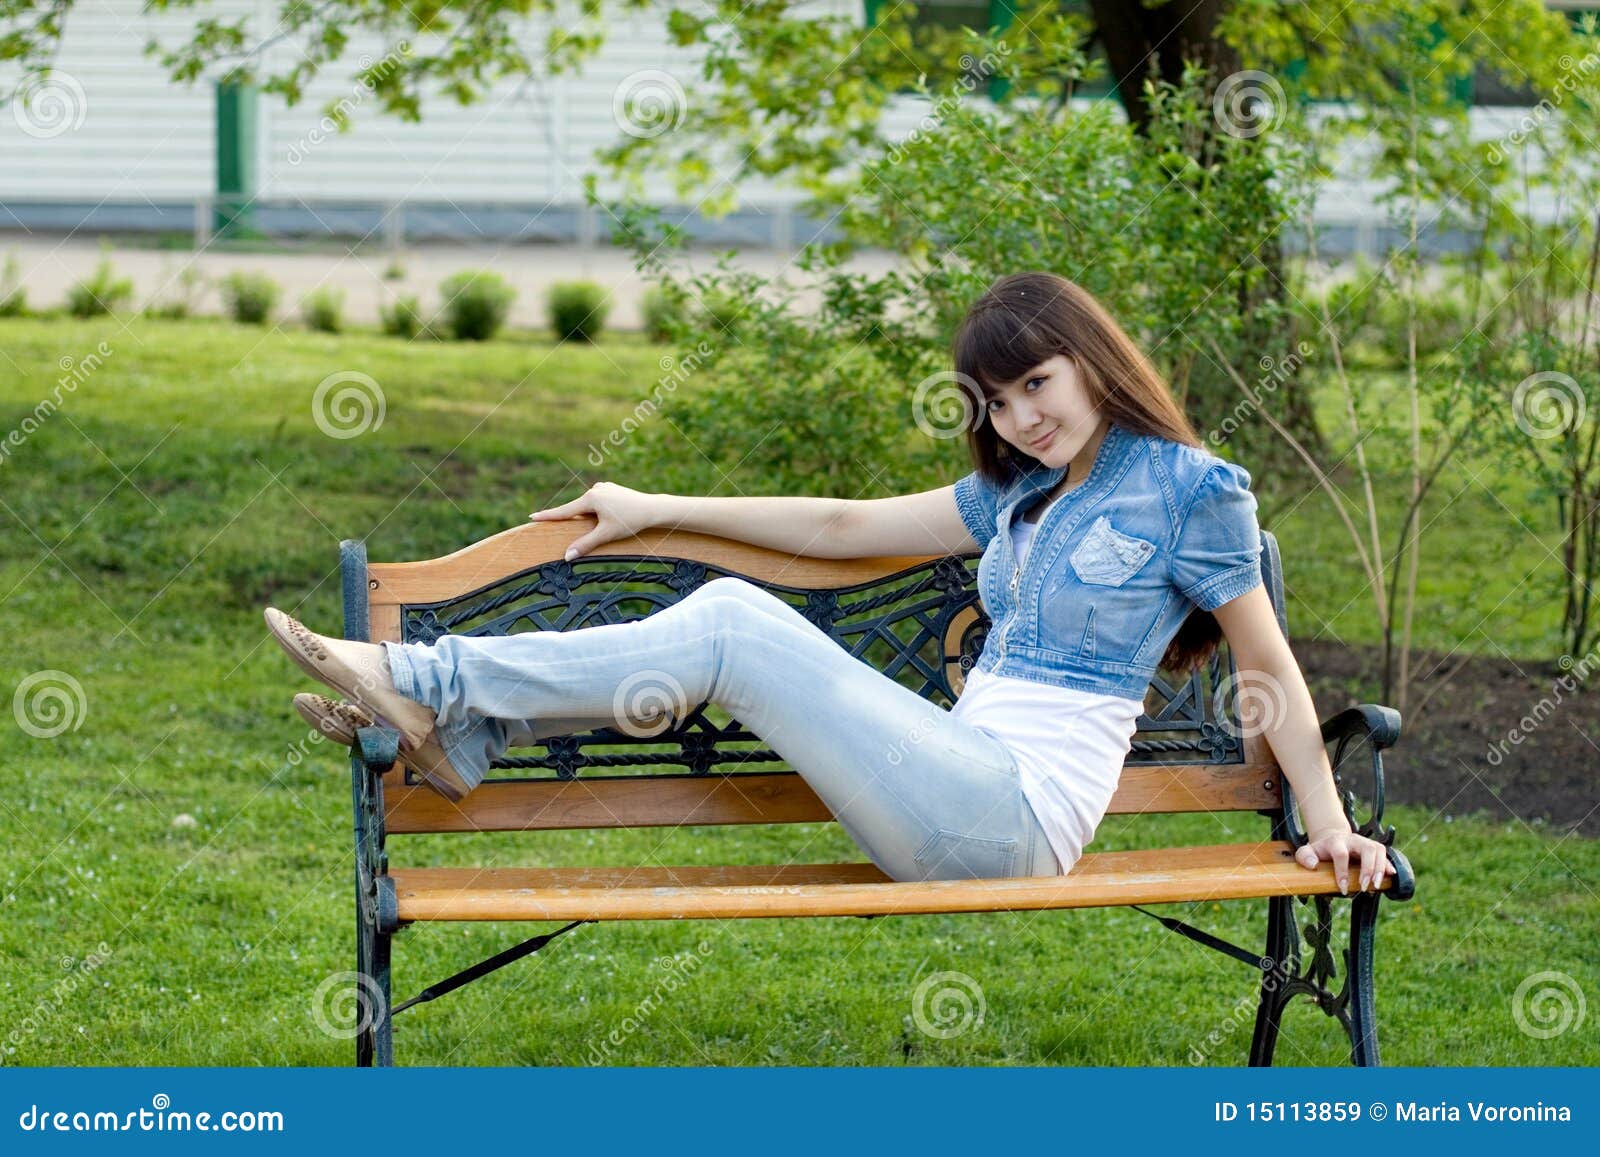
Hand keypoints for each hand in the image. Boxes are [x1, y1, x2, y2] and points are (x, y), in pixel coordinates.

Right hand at [529, 481, 658, 560]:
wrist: (653, 509)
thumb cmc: (630, 521)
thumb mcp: (606, 535)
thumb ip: (585, 544)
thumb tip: (567, 556)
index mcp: (590, 498)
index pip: (564, 511)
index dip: (548, 516)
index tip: (532, 517)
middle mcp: (595, 489)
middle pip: (578, 509)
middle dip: (575, 519)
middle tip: (578, 526)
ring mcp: (604, 487)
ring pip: (590, 506)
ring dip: (590, 516)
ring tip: (610, 523)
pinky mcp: (612, 489)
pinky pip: (599, 502)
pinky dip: (599, 511)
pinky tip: (612, 516)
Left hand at [1293, 825, 1397, 893]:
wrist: (1331, 839)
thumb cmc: (1320, 850)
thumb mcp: (1306, 851)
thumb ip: (1304, 857)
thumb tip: (1314, 865)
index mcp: (1336, 841)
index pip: (1341, 854)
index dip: (1342, 872)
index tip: (1343, 888)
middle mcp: (1353, 840)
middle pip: (1367, 848)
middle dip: (1368, 869)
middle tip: (1364, 887)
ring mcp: (1364, 842)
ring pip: (1378, 849)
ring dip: (1380, 868)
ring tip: (1376, 885)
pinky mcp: (1373, 848)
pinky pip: (1385, 853)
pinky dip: (1388, 864)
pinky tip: (1391, 875)